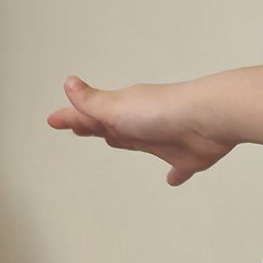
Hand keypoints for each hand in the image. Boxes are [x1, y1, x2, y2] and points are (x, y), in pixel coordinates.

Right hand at [47, 75, 234, 185]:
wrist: (208, 119)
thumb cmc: (161, 111)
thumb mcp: (116, 107)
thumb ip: (91, 102)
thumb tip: (68, 82)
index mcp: (123, 112)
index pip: (90, 115)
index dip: (72, 118)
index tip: (54, 120)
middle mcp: (142, 123)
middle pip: (113, 126)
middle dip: (95, 126)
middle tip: (80, 128)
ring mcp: (165, 139)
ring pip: (141, 142)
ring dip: (128, 141)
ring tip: (116, 141)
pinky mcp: (188, 157)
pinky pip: (179, 167)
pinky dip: (175, 174)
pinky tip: (172, 180)